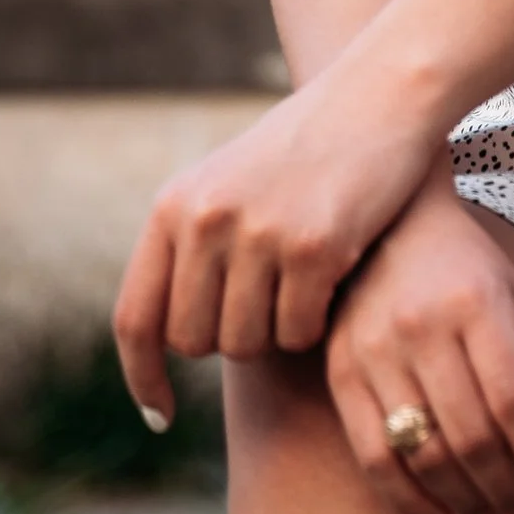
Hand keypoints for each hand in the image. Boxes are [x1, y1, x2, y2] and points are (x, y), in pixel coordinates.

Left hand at [111, 58, 438, 424]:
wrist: (377, 96)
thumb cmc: (304, 150)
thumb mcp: (227, 185)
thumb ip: (191, 249)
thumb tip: (166, 344)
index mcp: (174, 205)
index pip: (135, 317)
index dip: (142, 376)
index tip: (159, 417)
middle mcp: (205, 219)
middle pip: (194, 341)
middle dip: (230, 339)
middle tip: (268, 304)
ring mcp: (257, 233)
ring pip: (246, 345)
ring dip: (275, 332)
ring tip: (301, 282)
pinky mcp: (311, 247)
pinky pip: (297, 333)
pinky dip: (314, 324)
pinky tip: (333, 278)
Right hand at [325, 181, 513, 513]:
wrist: (390, 220)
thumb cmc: (467, 266)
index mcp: (476, 302)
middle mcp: (422, 327)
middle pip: (473, 439)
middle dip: (512, 497)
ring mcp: (374, 351)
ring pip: (426, 456)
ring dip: (469, 507)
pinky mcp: (341, 373)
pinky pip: (374, 459)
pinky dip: (412, 504)